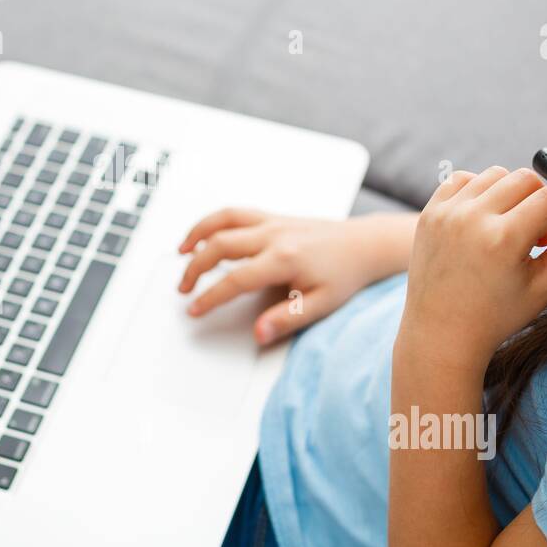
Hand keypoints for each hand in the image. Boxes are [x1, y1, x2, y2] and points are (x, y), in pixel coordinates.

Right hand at [178, 208, 417, 344]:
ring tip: (181, 252)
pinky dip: (214, 221)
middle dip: (195, 268)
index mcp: (283, 259)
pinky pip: (236, 213)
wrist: (365, 245)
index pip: (235, 280)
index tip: (194, 309)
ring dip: (197, 234)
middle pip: (219, 246)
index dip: (210, 297)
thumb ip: (286, 319)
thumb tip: (258, 334)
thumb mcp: (322, 304)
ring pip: (223, 220)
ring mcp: (272, 222)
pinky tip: (205, 235)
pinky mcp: (273, 217)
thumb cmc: (346, 274)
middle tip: (183, 288)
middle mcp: (274, 235)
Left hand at [397, 166, 546, 369]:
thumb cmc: (497, 315)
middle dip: (543, 199)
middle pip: (525, 179)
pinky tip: (486, 219)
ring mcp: (446, 214)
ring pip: (495, 174)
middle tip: (538, 237)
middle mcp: (472, 220)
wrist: (440, 331)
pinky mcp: (429, 213)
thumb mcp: (545, 287)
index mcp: (503, 240)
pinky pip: (462, 179)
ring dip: (512, 193)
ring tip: (510, 230)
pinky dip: (480, 190)